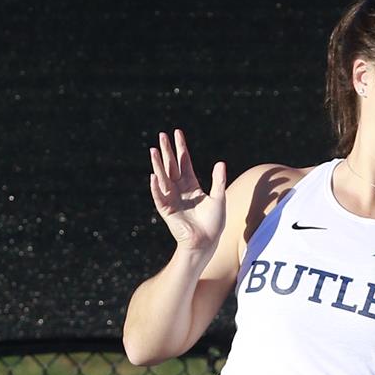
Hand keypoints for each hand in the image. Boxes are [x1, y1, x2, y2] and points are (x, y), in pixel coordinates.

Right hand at [148, 129, 228, 257]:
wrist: (206, 242)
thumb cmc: (214, 223)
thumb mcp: (218, 198)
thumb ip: (218, 181)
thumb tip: (221, 163)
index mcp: (192, 185)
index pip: (184, 162)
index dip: (181, 148)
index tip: (177, 133)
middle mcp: (180, 189)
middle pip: (172, 166)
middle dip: (167, 151)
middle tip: (161, 135)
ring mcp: (172, 198)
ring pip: (163, 177)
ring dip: (158, 164)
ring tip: (153, 150)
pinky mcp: (167, 210)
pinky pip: (160, 197)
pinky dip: (156, 187)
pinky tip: (153, 176)